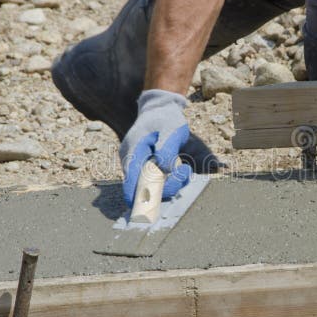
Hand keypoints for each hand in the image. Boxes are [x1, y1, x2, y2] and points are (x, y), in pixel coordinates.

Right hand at [119, 90, 192, 206]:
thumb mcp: (171, 129)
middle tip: (185, 172)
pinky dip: (170, 181)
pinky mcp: (144, 169)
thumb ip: (168, 149)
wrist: (160, 110)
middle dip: (166, 187)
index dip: (139, 198)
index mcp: (133, 150)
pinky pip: (155, 182)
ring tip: (186, 169)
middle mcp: (131, 161)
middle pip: (142, 188)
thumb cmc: (166, 118)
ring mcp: (136, 165)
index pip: (131, 181)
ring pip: (150, 187)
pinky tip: (182, 171)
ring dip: (171, 184)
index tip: (154, 207)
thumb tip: (164, 170)